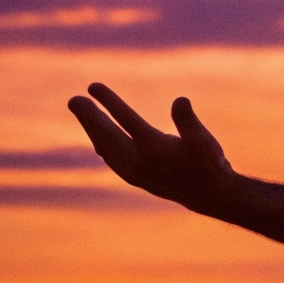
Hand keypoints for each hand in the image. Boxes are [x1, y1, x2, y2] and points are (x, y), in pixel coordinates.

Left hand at [67, 82, 240, 211]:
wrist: (209, 196)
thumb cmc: (208, 163)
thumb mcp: (205, 141)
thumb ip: (189, 122)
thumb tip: (180, 100)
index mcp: (154, 148)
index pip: (126, 119)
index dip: (109, 101)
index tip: (92, 86)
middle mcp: (138, 161)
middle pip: (106, 134)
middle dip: (89, 116)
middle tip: (74, 100)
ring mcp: (133, 172)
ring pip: (105, 147)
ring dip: (92, 129)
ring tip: (83, 111)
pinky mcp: (134, 179)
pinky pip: (111, 158)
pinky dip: (101, 144)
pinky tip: (98, 139)